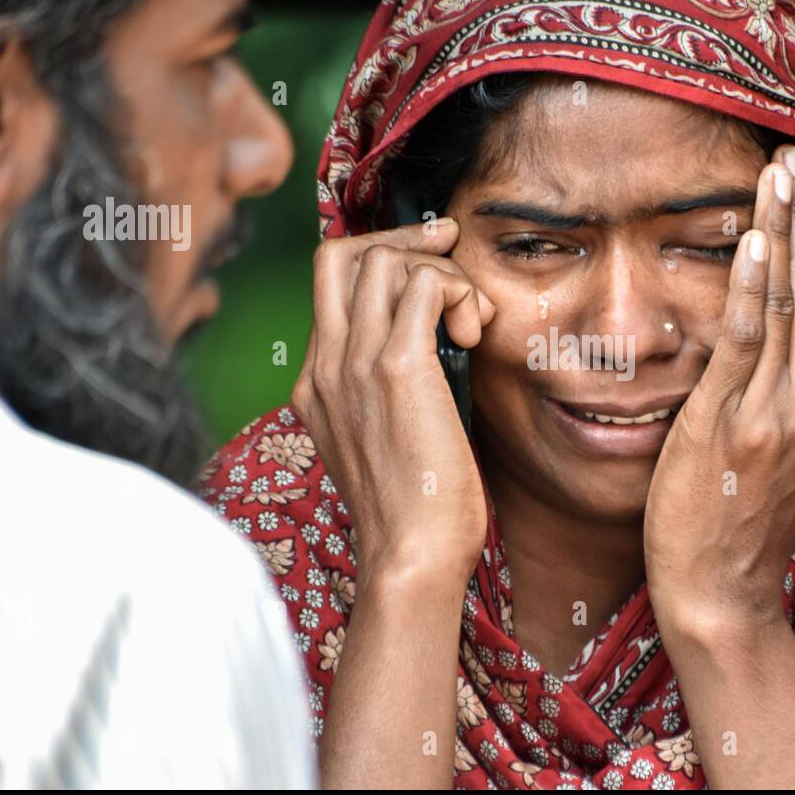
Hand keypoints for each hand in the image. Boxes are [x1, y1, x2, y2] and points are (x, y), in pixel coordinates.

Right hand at [291, 219, 495, 591]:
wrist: (410, 556)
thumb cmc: (414, 508)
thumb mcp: (388, 439)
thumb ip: (393, 389)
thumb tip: (440, 343)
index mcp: (317, 381)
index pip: (331, 283)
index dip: (382, 257)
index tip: (432, 264)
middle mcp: (324, 364)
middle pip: (341, 253)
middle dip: (403, 238)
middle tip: (451, 249)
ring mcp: (353, 363)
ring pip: (383, 259)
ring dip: (440, 270)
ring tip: (472, 317)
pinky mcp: (395, 369)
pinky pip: (424, 285)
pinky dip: (458, 291)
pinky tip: (477, 331)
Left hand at [643, 145, 794, 640]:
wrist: (722, 592)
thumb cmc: (742, 525)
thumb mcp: (785, 459)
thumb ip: (791, 401)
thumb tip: (782, 350)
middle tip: (791, 156)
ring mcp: (782, 411)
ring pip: (791, 303)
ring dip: (782, 231)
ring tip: (776, 174)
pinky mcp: (736, 420)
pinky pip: (748, 339)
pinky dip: (754, 283)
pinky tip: (752, 236)